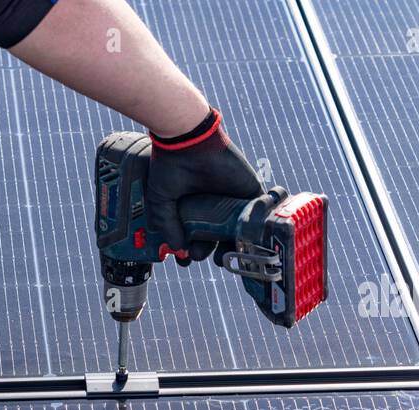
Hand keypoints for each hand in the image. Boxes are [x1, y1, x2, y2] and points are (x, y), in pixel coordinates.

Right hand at [145, 110, 262, 266]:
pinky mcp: (248, 191)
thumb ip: (167, 224)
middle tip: (199, 255)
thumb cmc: (170, 165)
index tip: (183, 260)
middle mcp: (212, 205)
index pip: (193, 236)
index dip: (188, 250)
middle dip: (207, 251)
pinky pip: (257, 214)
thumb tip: (176, 248)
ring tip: (224, 258)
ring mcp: (231, 199)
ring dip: (231, 248)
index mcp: (192, 206)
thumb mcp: (161, 199)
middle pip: (215, 237)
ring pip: (236, 231)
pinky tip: (246, 245)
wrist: (188, 140)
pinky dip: (255, 231)